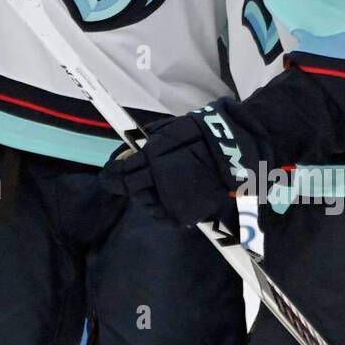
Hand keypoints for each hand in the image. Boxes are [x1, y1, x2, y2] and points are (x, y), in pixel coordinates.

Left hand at [100, 104, 258, 228]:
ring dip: (144, 196)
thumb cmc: (203, 135)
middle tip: (133, 178)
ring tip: (152, 188)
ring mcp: (171, 199)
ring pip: (145, 204)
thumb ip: (151, 139)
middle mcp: (158, 181)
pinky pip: (163, 216)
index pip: (120, 174)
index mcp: (152, 158)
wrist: (233, 153)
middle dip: (129, 184)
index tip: (110, 173)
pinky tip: (163, 201)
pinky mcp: (184, 213)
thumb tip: (134, 148)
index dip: (112, 174)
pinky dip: (160, 210)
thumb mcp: (172, 128)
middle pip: (131, 190)